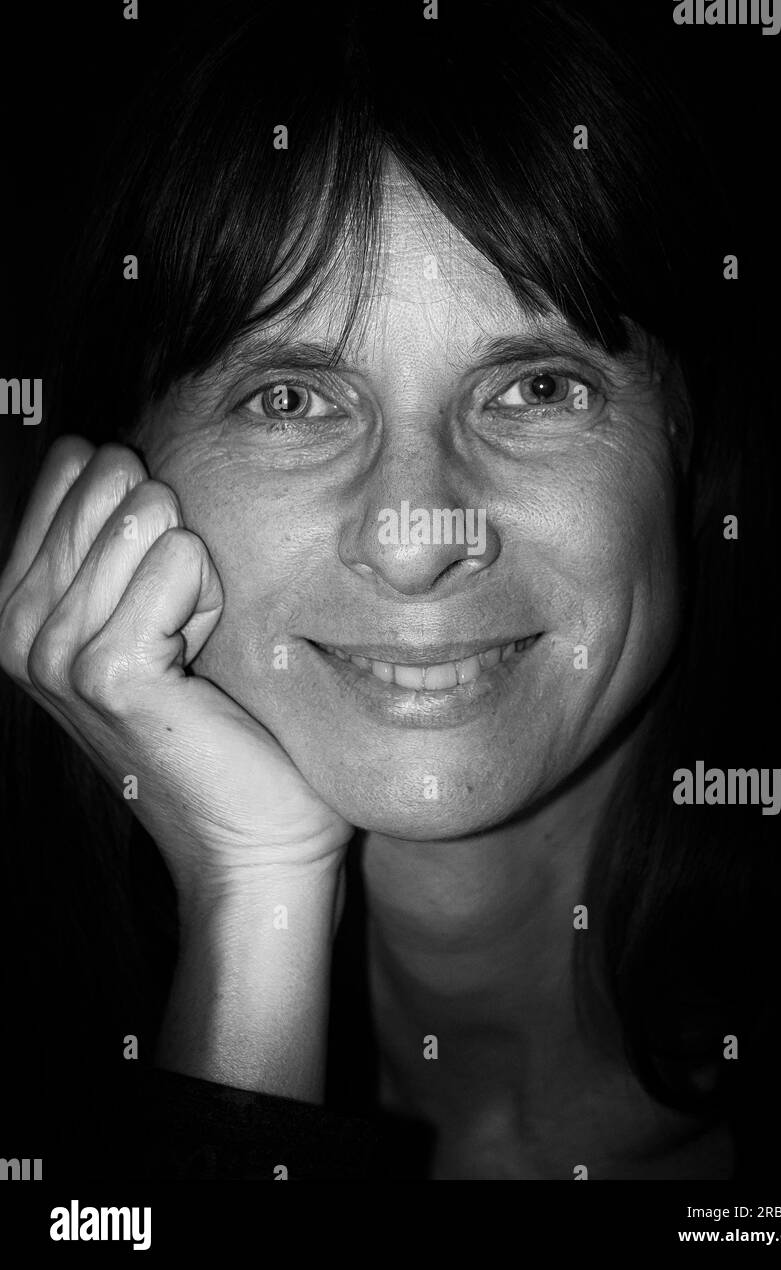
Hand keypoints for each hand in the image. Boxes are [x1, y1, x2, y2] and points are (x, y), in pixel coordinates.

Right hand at [0, 436, 352, 911]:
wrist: (253, 835)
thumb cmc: (220, 719)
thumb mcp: (152, 608)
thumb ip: (119, 532)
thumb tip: (112, 451)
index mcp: (17, 604)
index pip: (74, 463)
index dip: (148, 516)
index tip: (158, 602)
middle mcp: (17, 626)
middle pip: (111, 480)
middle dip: (174, 541)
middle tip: (181, 633)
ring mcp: (52, 653)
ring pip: (149, 515)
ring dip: (198, 578)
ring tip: (191, 656)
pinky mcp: (108, 672)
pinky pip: (181, 558)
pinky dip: (212, 601)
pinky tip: (200, 668)